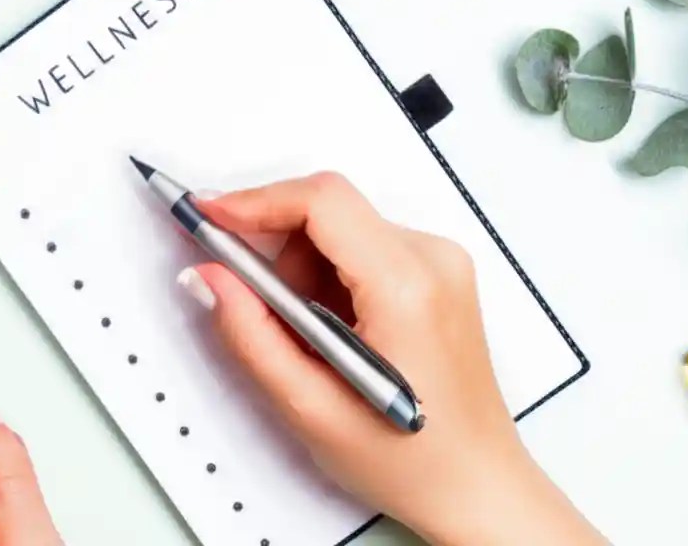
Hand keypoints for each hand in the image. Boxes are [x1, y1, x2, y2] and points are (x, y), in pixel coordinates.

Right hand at [177, 173, 603, 545]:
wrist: (477, 485)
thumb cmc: (414, 461)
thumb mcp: (311, 408)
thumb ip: (251, 335)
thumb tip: (211, 278)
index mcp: (408, 288)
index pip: (322, 202)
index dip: (255, 202)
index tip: (210, 217)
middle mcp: (434, 261)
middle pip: (329, 212)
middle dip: (279, 254)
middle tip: (259, 310)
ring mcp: (441, 264)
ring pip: (341, 231)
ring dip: (305, 274)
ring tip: (313, 344)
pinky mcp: (438, 273)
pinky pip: (363, 249)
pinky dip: (331, 282)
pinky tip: (338, 336)